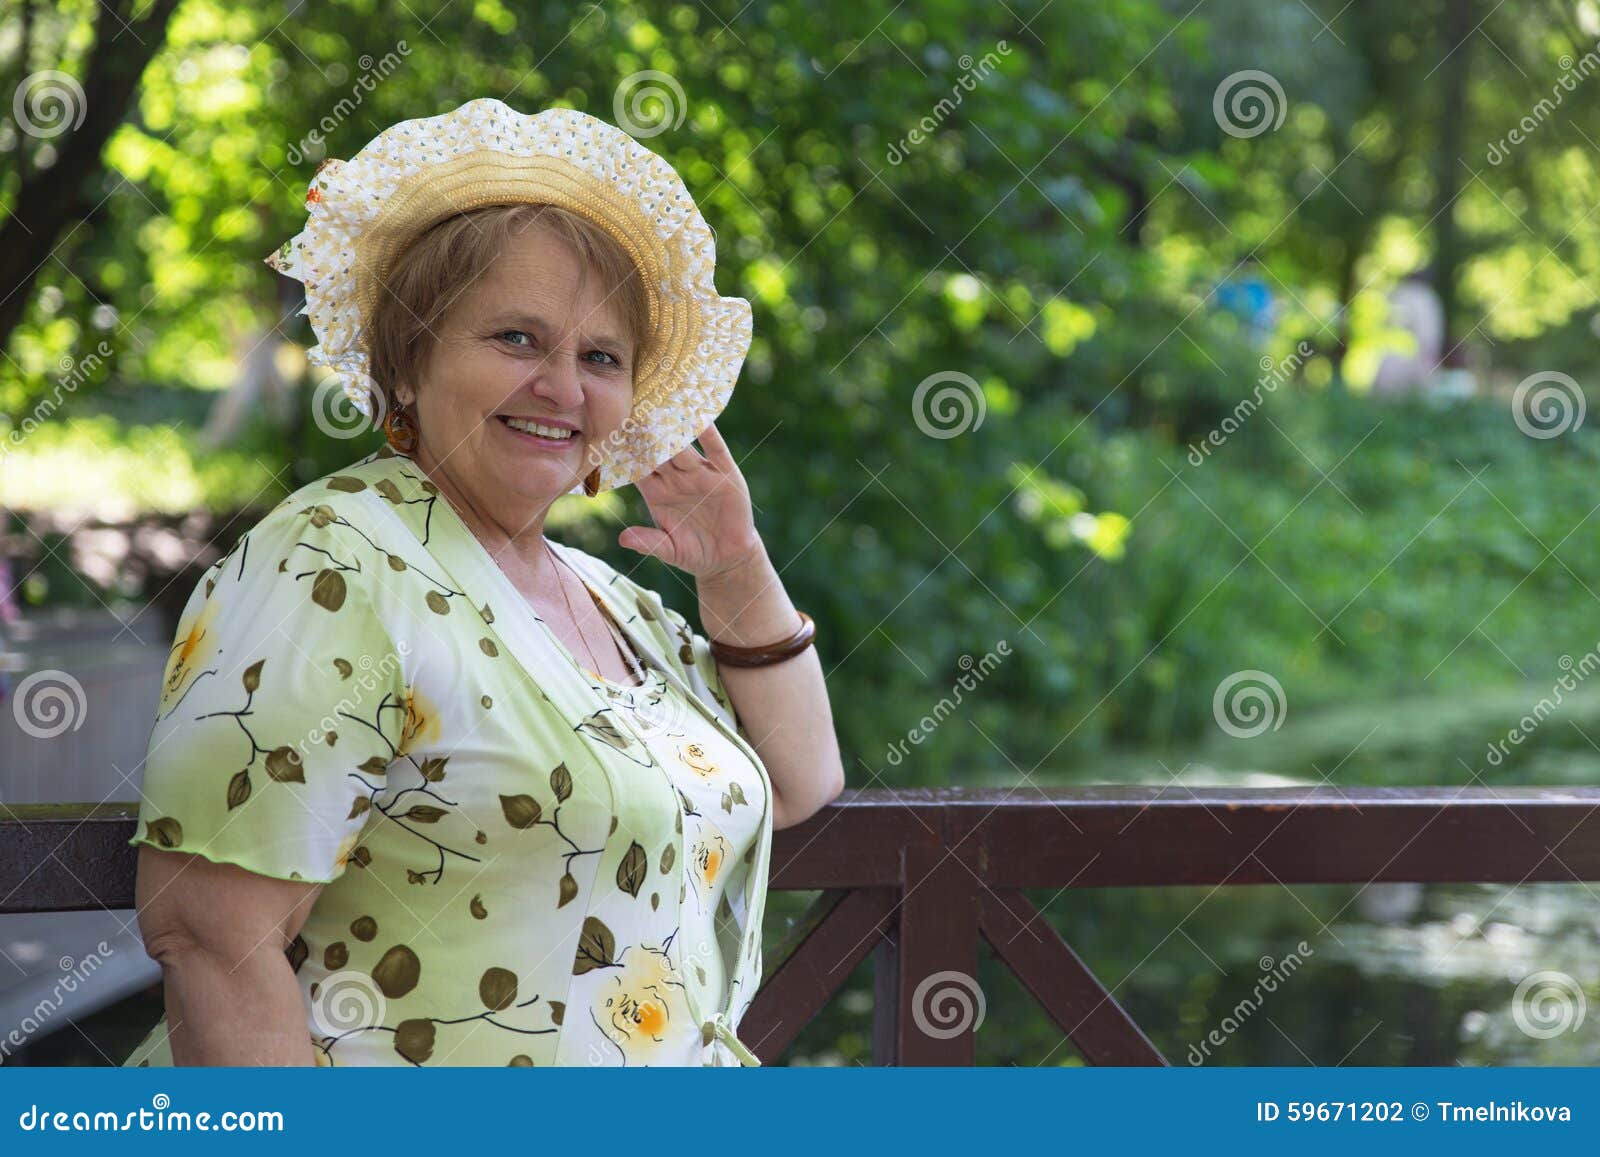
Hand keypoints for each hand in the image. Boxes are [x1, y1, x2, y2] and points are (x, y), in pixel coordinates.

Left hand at [618, 421, 763, 582]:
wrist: (727, 559)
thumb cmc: (693, 553)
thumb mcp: (669, 551)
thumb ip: (648, 543)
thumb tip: (623, 539)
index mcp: (656, 492)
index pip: (637, 468)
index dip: (625, 454)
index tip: (610, 435)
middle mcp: (676, 478)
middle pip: (658, 451)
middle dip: (646, 433)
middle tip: (632, 409)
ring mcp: (700, 474)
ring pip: (683, 447)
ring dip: (674, 429)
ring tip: (663, 406)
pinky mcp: (725, 475)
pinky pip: (716, 450)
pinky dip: (710, 434)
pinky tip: (703, 417)